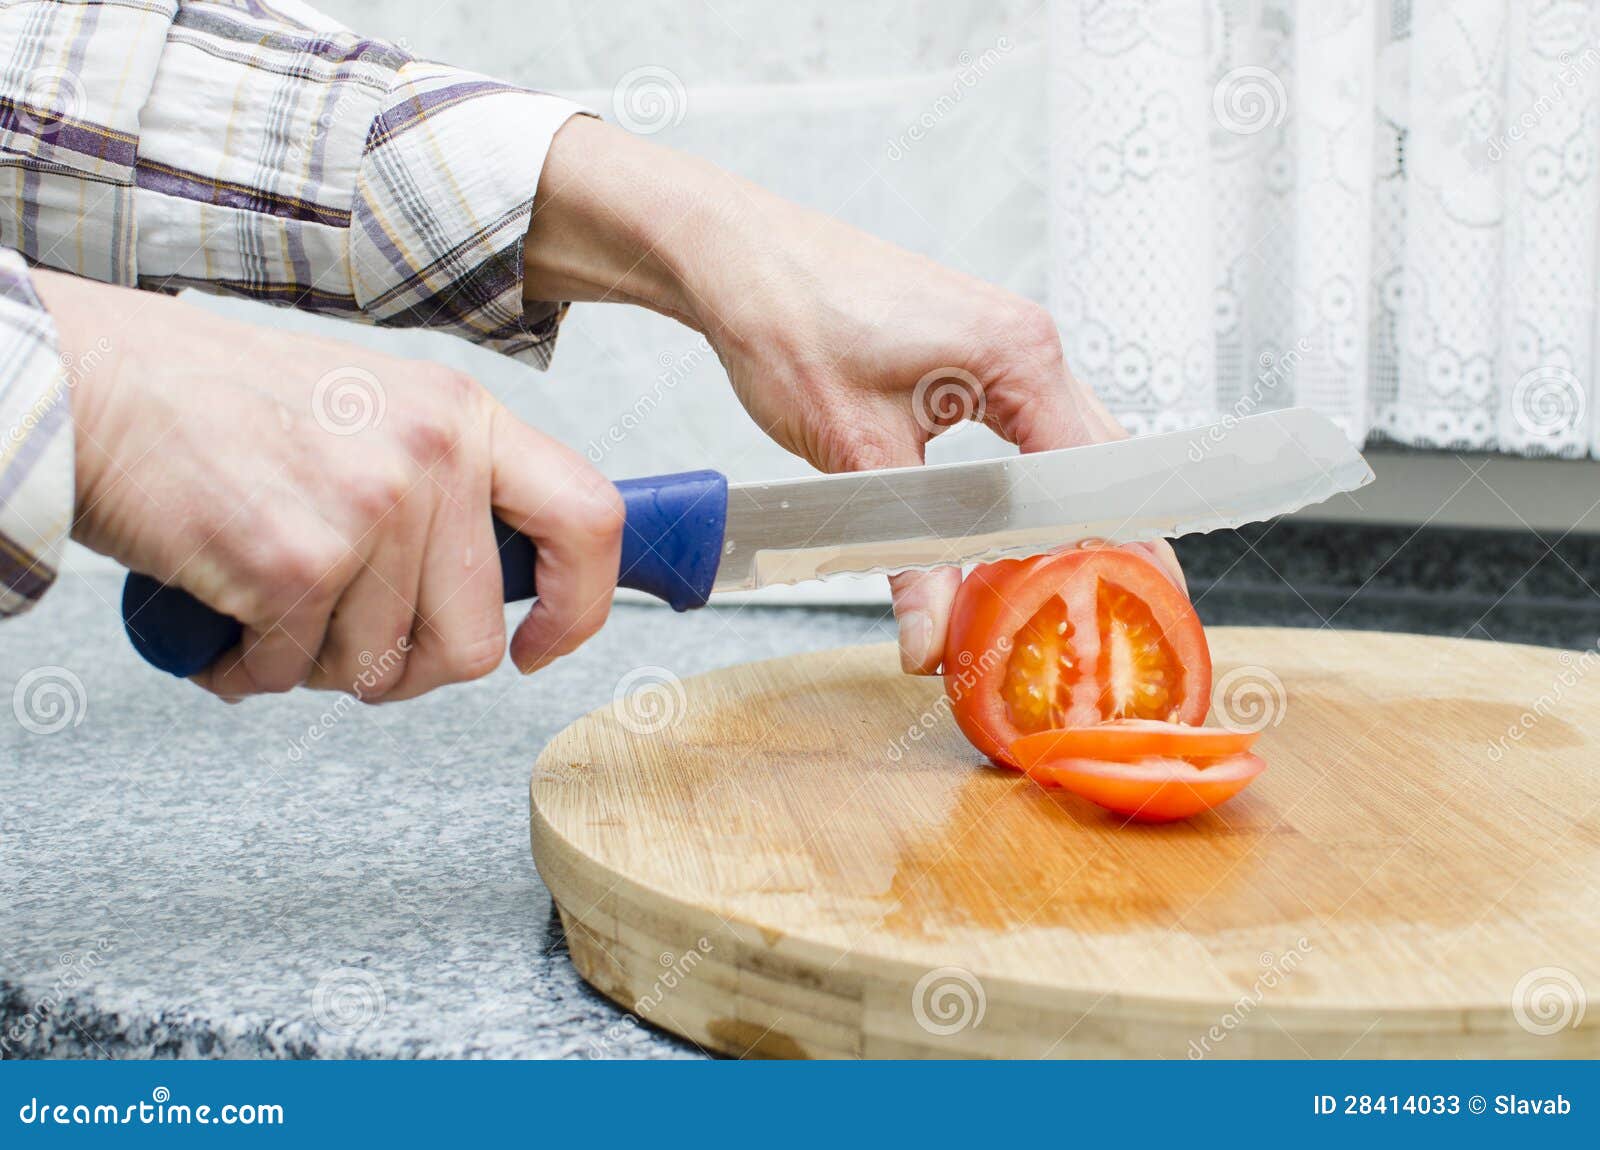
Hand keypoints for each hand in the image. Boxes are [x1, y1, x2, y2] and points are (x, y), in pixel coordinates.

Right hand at [38, 271, 622, 699]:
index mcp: (465, 416)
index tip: (536, 647)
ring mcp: (370, 506)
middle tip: (341, 640)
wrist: (102, 384)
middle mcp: (434, 455)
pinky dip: (252, 668)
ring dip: (315, 663)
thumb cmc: (228, 406)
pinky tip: (224, 618)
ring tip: (267, 607)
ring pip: (381, 667)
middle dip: (405, 668)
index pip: (589, 520)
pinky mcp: (297, 559)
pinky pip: (296, 671)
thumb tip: (494, 600)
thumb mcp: (375, 413)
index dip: (579, 606)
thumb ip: (446, 491)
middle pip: (472, 640)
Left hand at [525, 118, 1183, 672]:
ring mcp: (1006, 344)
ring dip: (1063, 517)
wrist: (737, 260)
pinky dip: (1028, 487)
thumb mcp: (855, 457)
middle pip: (1099, 465)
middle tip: (1101, 621)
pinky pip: (1030, 432)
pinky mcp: (975, 356)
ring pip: (1067, 450)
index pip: (1097, 478)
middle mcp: (1028, 343)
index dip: (1114, 554)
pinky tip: (1010, 536)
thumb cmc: (787, 321)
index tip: (1120, 613)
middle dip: (1101, 543)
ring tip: (1058, 592)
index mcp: (1019, 355)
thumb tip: (935, 642)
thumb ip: (908, 561)